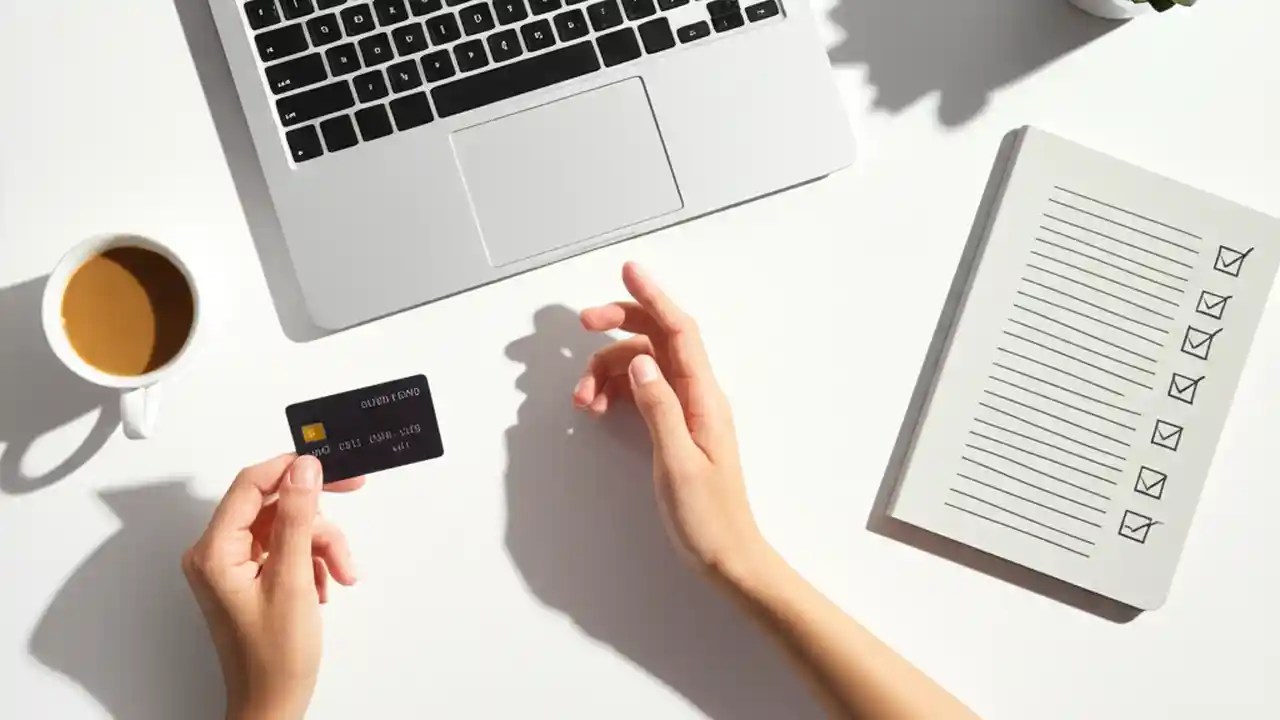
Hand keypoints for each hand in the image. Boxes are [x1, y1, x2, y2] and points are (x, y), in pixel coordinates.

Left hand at [183, 455, 362, 719]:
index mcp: (214, 551)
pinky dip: (312, 561)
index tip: (328, 464)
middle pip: (274, 504)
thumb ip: (297, 518)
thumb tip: (303, 470)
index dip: (291, 468)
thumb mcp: (292, 580)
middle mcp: (217, 553)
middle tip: (352, 490)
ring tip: (341, 574)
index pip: (251, 485)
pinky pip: (287, 548)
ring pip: (288, 527)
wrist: (272, 702)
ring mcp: (233, 566)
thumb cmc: (274, 657)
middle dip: (316, 515)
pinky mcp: (250, 577)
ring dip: (321, 544)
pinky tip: (323, 586)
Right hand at [575, 262, 768, 580]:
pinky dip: (617, 390)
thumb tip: (640, 360)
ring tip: (582, 399)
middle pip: (658, 338)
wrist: (729, 556)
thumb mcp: (677, 463)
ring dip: (608, 370)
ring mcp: (687, 410)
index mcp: (704, 398)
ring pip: (643, 365)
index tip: (629, 271)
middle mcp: (698, 396)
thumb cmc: (707, 518)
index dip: (653, 296)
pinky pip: (643, 390)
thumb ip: (658, 409)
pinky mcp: (676, 427)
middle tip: (583, 324)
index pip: (678, 332)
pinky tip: (597, 407)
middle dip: (621, 323)